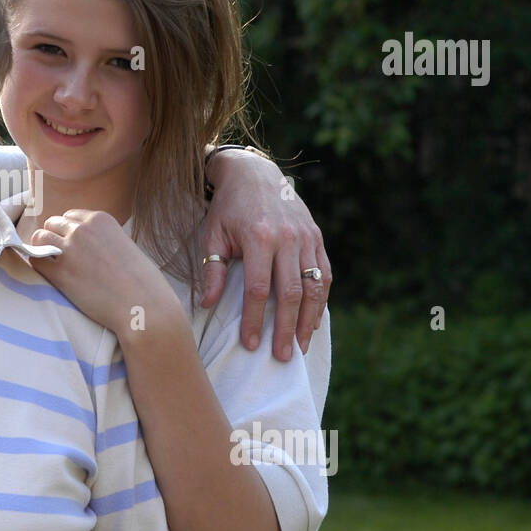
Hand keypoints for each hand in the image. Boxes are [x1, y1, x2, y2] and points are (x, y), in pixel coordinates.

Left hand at [26, 209, 181, 343]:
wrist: (143, 305)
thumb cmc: (141, 282)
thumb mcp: (124, 245)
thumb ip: (103, 239)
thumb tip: (87, 246)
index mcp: (100, 219)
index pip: (70, 216)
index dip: (68, 231)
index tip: (73, 245)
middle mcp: (82, 230)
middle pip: (52, 224)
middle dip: (54, 238)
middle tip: (62, 257)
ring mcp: (70, 250)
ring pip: (39, 238)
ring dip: (43, 249)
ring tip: (53, 265)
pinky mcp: (61, 273)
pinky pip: (36, 260)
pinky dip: (39, 265)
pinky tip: (50, 275)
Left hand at [199, 153, 330, 359]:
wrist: (254, 173)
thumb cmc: (227, 208)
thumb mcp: (212, 235)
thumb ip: (213, 271)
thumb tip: (206, 305)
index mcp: (258, 238)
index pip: (259, 290)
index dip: (256, 320)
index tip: (251, 345)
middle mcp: (287, 238)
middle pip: (290, 293)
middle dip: (287, 329)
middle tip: (284, 357)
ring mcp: (306, 237)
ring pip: (313, 287)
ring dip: (309, 320)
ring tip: (302, 346)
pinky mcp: (317, 237)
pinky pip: (324, 274)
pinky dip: (321, 299)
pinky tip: (314, 320)